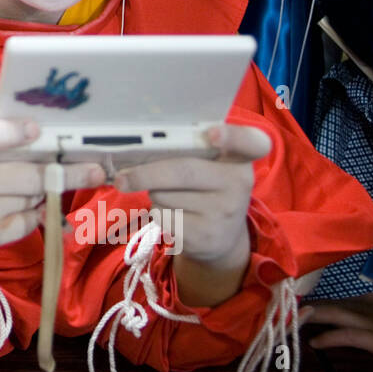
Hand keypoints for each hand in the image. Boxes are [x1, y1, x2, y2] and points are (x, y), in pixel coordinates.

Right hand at [0, 116, 104, 295]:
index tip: (36, 130)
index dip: (11, 134)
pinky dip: (38, 210)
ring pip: (34, 196)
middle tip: (97, 168)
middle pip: (29, 176)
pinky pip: (30, 220)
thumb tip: (40, 129)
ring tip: (43, 180)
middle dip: (67, 171)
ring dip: (46, 188)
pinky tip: (31, 201)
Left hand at [114, 123, 272, 304]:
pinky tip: (174, 215)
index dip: (231, 136)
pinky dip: (157, 214)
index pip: (250, 143)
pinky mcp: (205, 237)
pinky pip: (163, 218)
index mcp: (240, 158)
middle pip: (183, 171)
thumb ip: (189, 151)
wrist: (223, 238)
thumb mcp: (211, 167)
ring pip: (165, 195)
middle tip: (122, 178)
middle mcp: (238, 184)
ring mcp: (223, 213)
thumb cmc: (206, 188)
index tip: (212, 133)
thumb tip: (139, 149)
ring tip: (171, 196)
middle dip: (146, 174)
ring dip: (154, 194)